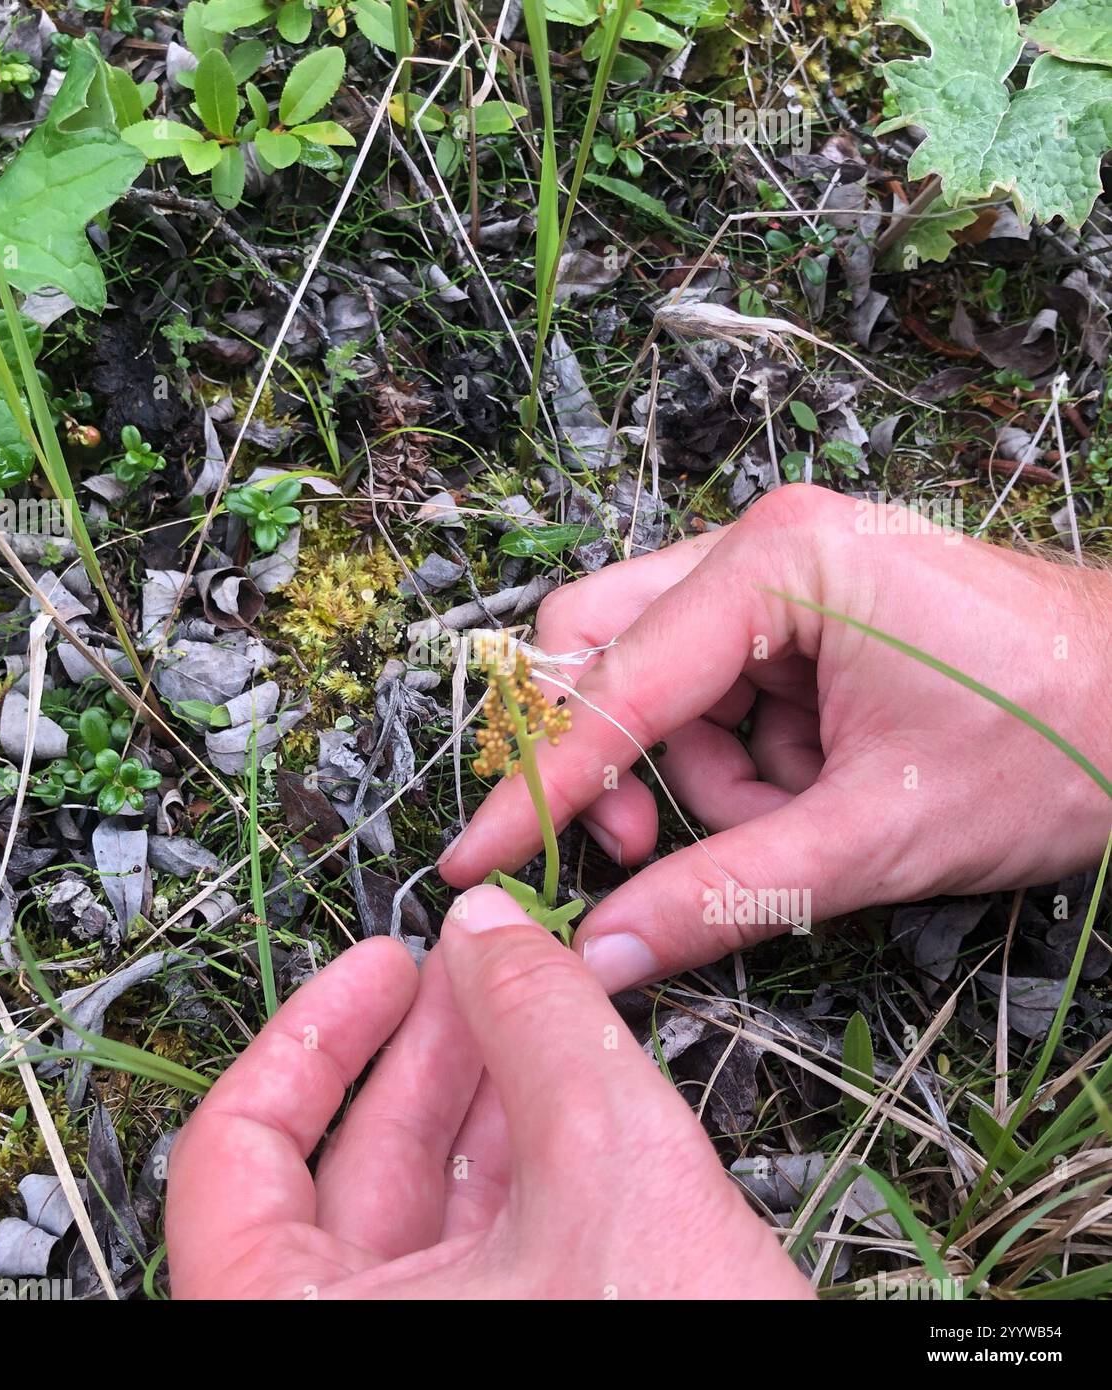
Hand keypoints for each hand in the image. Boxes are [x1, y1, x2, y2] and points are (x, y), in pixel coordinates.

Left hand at [166, 885, 809, 1298]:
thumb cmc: (683, 1364)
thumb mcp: (611, 1177)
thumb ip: (540, 1029)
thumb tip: (492, 928)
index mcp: (298, 1333)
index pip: (234, 1156)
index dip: (311, 1036)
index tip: (384, 965)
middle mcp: (346, 1352)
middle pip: (342, 1173)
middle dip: (421, 1051)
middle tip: (483, 966)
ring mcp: (426, 1362)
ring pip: (424, 1213)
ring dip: (479, 1095)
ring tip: (534, 1004)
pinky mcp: (503, 1357)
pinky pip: (484, 1253)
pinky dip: (521, 1162)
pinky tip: (564, 1086)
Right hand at [440, 484, 1111, 992]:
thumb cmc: (1060, 742)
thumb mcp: (878, 835)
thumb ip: (726, 894)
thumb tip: (603, 954)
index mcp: (778, 563)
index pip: (612, 686)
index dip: (539, 787)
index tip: (471, 861)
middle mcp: (761, 543)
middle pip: (601, 647)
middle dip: (614, 762)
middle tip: (649, 851)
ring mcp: (779, 571)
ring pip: (655, 681)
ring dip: (700, 775)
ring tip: (798, 819)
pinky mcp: (798, 610)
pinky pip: (712, 693)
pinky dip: (739, 761)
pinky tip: (815, 788)